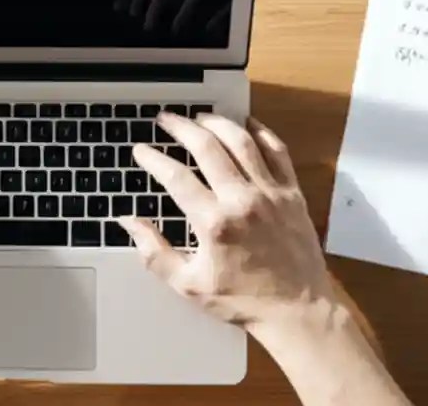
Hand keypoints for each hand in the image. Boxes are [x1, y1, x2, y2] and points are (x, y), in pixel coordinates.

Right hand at [118, 112, 337, 333]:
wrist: (298, 310)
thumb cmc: (243, 300)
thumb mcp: (188, 284)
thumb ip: (154, 252)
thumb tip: (129, 222)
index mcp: (214, 223)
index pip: (175, 177)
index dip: (153, 158)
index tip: (141, 150)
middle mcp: (242, 201)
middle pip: (207, 147)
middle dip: (181, 127)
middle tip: (166, 120)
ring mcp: (270, 193)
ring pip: (241, 141)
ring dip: (217, 123)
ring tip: (199, 117)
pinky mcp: (292, 193)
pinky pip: (277, 150)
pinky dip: (260, 132)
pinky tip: (245, 125)